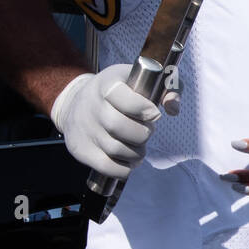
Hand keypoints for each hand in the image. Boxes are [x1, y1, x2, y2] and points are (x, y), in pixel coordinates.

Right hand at [49, 64, 160, 179]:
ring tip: (139, 145)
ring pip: (115, 149)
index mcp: (107, 85)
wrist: (75, 102)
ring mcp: (84, 129)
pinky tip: (129, 160)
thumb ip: (168, 89)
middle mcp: (92, 106)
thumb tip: (173, 109)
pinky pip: (107, 167)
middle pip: (118, 126)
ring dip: (136, 153)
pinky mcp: (81, 150)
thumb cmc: (120, 91)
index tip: (154, 113)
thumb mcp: (142, 79)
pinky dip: (124, 169)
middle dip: (142, 133)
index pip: (123, 98)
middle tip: (147, 131)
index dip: (143, 109)